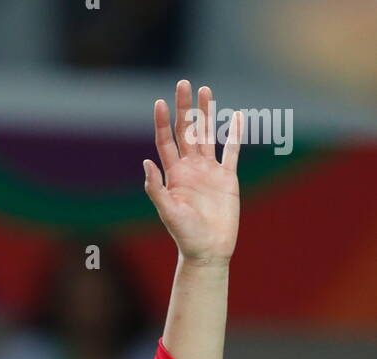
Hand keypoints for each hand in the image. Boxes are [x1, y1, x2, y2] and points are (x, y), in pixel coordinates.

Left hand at [143, 80, 240, 265]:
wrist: (208, 250)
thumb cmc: (185, 235)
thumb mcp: (168, 212)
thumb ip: (156, 189)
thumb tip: (146, 163)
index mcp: (174, 175)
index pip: (166, 142)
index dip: (163, 123)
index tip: (160, 103)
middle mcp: (190, 168)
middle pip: (187, 131)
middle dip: (185, 108)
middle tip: (183, 83)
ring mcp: (209, 171)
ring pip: (208, 134)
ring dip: (207, 113)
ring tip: (205, 90)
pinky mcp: (227, 178)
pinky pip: (232, 151)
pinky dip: (235, 133)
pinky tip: (236, 116)